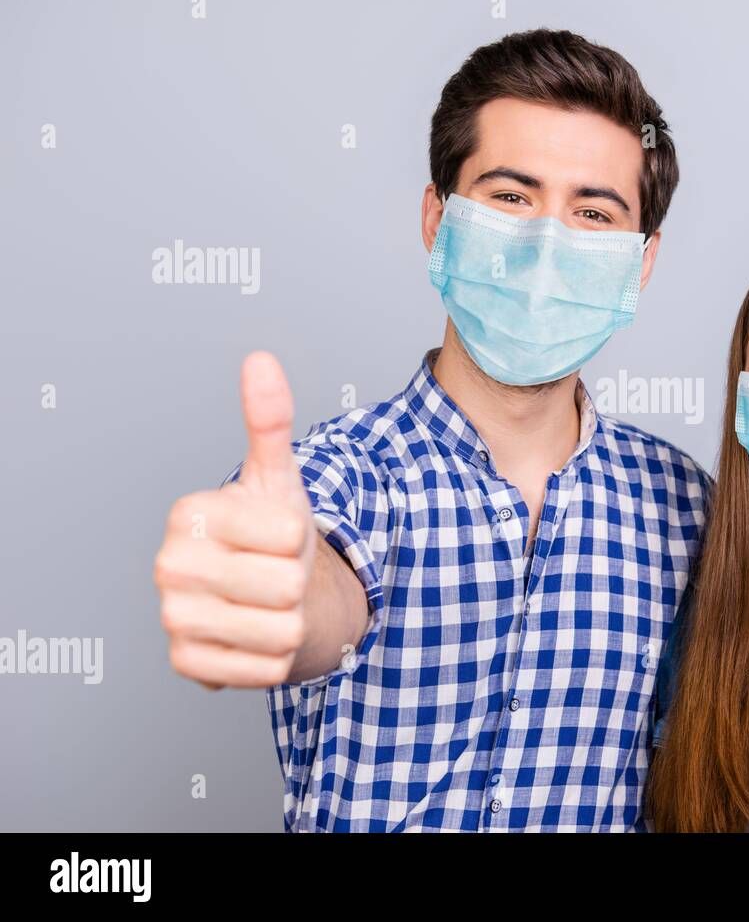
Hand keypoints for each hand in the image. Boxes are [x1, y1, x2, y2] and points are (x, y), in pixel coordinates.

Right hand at [155, 352, 315, 687]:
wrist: (262, 595)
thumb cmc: (270, 534)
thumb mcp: (278, 478)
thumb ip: (269, 421)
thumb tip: (260, 361)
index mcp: (190, 512)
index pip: (290, 535)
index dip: (298, 539)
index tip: (275, 536)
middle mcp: (168, 565)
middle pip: (286, 586)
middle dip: (295, 583)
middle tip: (273, 572)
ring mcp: (172, 618)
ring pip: (281, 630)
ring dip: (288, 621)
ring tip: (265, 603)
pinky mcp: (186, 664)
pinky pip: (267, 669)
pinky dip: (275, 658)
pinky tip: (254, 635)